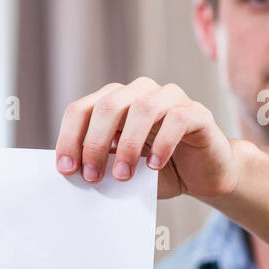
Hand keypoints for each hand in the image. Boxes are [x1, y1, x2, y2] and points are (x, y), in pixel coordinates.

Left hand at [55, 77, 241, 199]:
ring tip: (123, 175)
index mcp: (114, 102)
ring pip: (142, 108)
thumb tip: (71, 171)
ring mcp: (170, 99)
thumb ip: (99, 164)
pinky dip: (163, 143)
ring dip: (128, 145)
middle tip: (93, 176)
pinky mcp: (197, 112)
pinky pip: (177, 119)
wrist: (202, 176)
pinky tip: (155, 166)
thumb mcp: (120, 168)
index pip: (81, 110)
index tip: (67, 169)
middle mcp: (140, 93)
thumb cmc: (156, 170)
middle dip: (95, 143)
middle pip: (108, 105)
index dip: (70, 138)